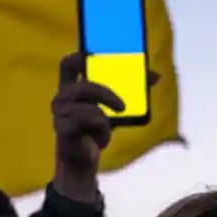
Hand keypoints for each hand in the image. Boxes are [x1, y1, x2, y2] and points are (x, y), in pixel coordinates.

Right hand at [52, 54, 122, 176]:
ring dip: (104, 119)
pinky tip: (101, 140)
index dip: (81, 56)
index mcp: (71, 87)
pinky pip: (89, 123)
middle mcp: (61, 98)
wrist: (83, 159)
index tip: (98, 56)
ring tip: (105, 130)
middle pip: (85, 85)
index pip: (68, 64)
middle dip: (106, 94)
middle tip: (122, 107)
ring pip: (91, 108)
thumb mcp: (114, 108)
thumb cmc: (95, 129)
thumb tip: (157, 76)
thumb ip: (132, 90)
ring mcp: (59, 114)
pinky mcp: (62, 130)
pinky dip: (102, 132)